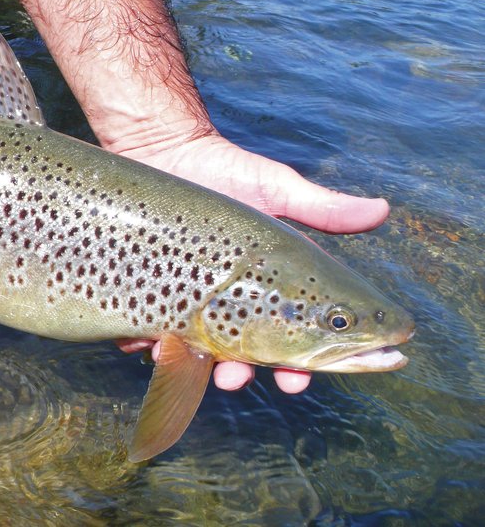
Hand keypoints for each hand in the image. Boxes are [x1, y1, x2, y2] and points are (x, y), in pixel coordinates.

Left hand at [110, 130, 389, 393]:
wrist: (168, 150)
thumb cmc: (226, 171)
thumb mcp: (275, 188)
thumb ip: (321, 208)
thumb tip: (381, 210)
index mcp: (270, 288)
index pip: (292, 340)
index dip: (299, 366)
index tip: (297, 378)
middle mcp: (229, 303)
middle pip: (242, 358)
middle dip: (242, 375)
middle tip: (236, 378)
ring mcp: (188, 301)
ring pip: (195, 354)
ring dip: (196, 369)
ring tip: (195, 366)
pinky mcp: (150, 291)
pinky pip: (147, 329)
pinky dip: (149, 343)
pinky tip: (150, 345)